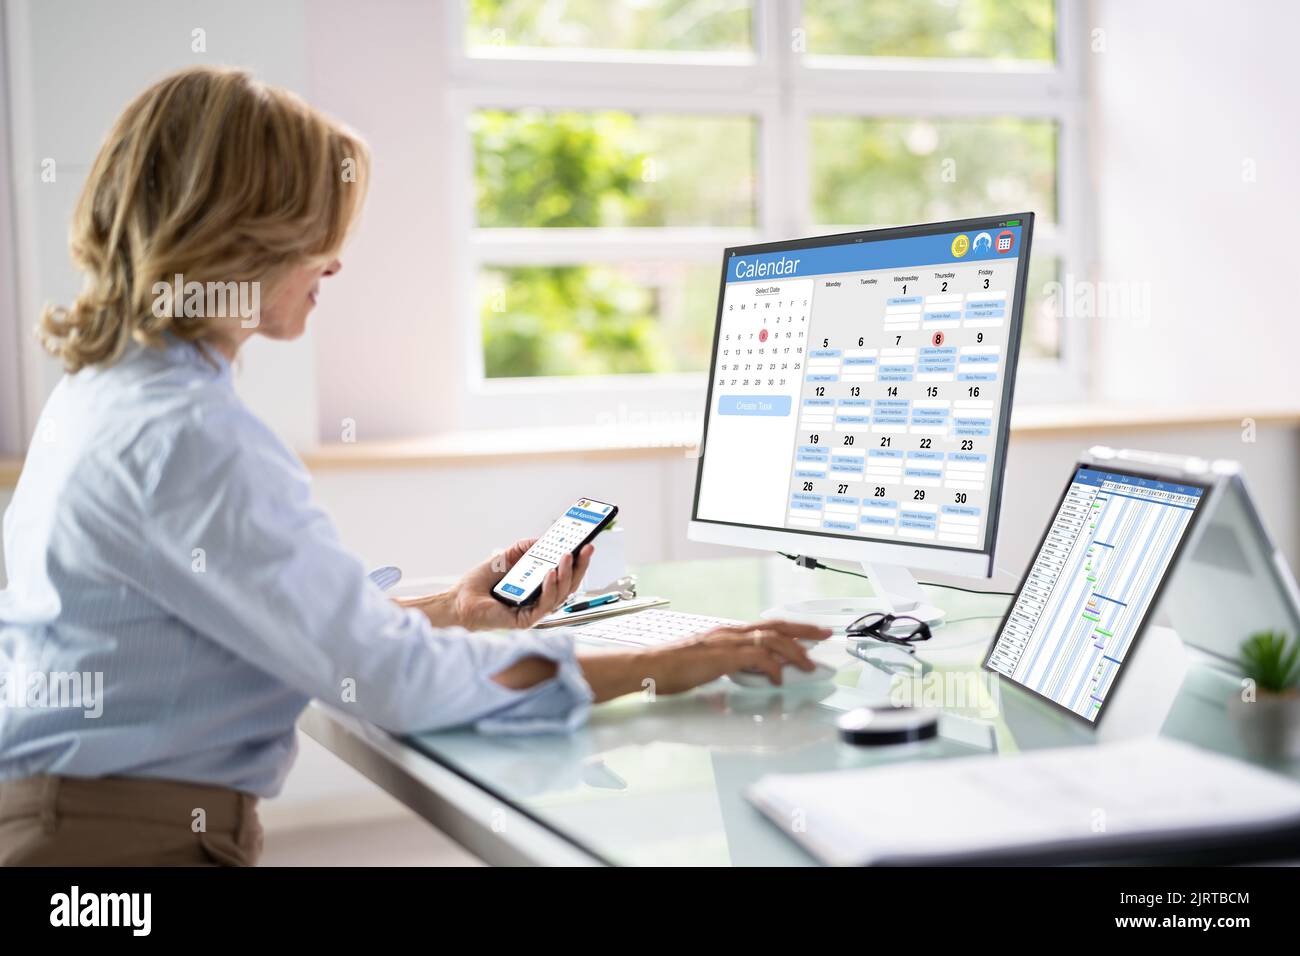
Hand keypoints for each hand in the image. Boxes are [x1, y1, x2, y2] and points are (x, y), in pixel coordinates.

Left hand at [450, 538, 593, 630]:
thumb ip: (525, 548)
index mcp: (538, 586)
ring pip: (561, 595)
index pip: (564, 574)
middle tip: (587, 548)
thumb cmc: (480, 584)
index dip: (578, 561)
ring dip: (567, 574)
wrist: (459, 601)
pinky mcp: (526, 620)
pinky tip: (550, 573)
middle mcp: (540, 599)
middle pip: (569, 585)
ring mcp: (535, 611)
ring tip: (567, 556)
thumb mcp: (506, 557)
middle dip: (580, 566)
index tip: (587, 544)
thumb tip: (544, 539)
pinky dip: (550, 588)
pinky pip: (544, 605)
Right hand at [639, 619, 832, 694]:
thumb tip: (753, 676)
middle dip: (804, 630)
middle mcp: (730, 632)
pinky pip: (757, 657)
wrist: (648, 666)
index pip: (766, 626)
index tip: (809, 635)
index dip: (791, 629)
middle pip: (776, 625)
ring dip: (795, 650)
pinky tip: (778, 678)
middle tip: (825, 634)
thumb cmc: (671, 669)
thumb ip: (732, 667)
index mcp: (727, 633)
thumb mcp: (709, 665)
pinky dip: (772, 667)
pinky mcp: (722, 655)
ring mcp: (726, 642)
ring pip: (771, 638)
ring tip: (809, 664)